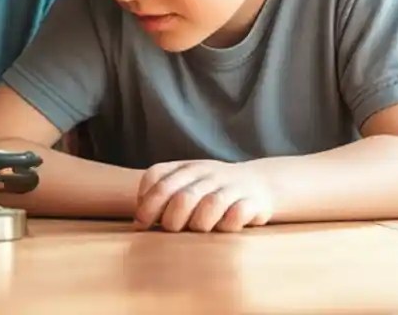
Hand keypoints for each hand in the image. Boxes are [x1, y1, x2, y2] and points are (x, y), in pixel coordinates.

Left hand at [135, 160, 272, 232]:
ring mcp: (231, 186)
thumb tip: (138, 224)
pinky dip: (227, 225)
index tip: (141, 224)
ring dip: (199, 224)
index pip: (158, 178)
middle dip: (171, 220)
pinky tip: (223, 229)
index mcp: (186, 167)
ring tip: (198, 230)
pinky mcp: (253, 201)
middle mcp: (208, 173)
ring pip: (210, 206)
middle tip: (171, 231)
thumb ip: (162, 197)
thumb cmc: (211, 190)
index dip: (146, 204)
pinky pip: (237, 215)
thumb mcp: (186, 184)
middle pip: (182, 197)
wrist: (258, 182)